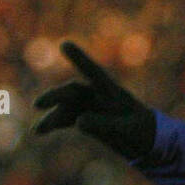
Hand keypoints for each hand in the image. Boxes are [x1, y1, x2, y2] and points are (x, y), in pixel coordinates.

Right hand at [33, 41, 156, 160]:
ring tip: (38, 131)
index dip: (80, 59)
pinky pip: (65, 118)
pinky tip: (39, 131)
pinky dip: (54, 123)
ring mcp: (89, 105)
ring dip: (52, 117)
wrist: (146, 141)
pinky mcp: (84, 117)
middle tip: (39, 105)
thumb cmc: (142, 131)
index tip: (64, 44)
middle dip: (56, 97)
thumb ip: (105, 124)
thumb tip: (78, 123)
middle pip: (73, 92)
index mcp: (112, 91)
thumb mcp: (128, 130)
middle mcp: (97, 95)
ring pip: (66, 107)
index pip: (94, 73)